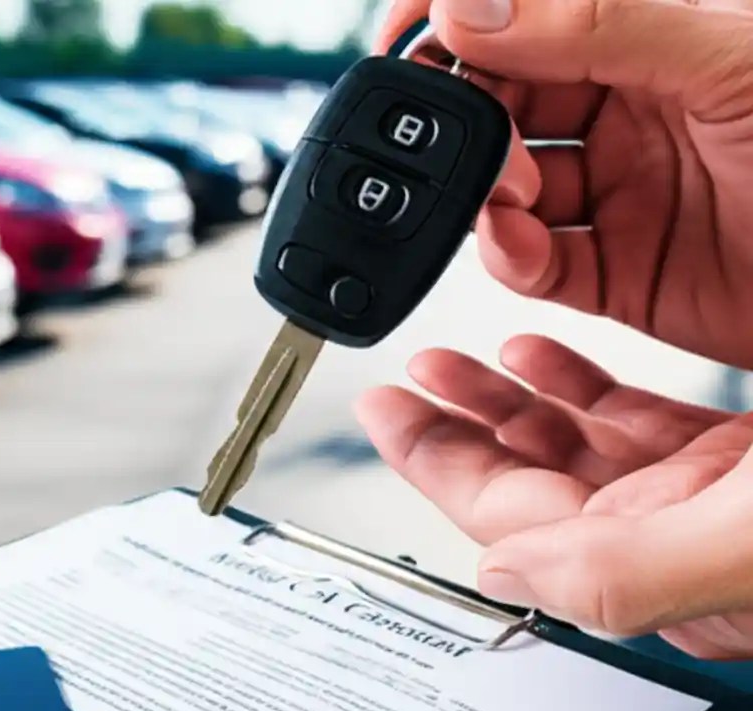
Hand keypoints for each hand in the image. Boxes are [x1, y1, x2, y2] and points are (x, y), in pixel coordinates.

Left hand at [356, 335, 752, 657]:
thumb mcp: (744, 545)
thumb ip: (623, 572)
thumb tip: (503, 575)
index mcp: (669, 578)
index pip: (513, 528)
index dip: (436, 469)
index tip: (382, 419)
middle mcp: (676, 543)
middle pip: (528, 484)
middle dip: (452, 433)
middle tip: (397, 390)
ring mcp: (704, 495)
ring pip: (572, 445)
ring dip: (502, 400)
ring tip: (446, 363)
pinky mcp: (737, 452)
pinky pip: (633, 416)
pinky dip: (576, 383)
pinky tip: (536, 355)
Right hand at [376, 0, 752, 369]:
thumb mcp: (733, 60)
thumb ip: (599, 23)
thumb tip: (470, 2)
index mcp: (651, 36)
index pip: (524, 13)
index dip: (454, 19)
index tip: (402, 39)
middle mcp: (628, 109)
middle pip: (501, 103)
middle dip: (468, 120)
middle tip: (469, 137)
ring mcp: (622, 192)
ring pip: (507, 187)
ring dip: (488, 194)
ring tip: (514, 196)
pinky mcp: (621, 272)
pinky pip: (535, 264)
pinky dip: (512, 257)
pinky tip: (526, 246)